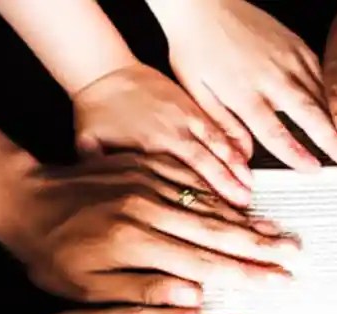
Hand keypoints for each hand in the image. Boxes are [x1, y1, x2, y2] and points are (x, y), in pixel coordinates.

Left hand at [0, 153, 296, 304]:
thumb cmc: (48, 253)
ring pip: (209, 204)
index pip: (204, 262)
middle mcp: (148, 207)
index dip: (247, 275)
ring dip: (249, 222)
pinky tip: (246, 205)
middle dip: (262, 247)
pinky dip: (221, 194)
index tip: (279, 284)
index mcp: (135, 242)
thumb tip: (194, 301)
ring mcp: (148, 181)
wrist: (19, 196)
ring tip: (283, 236)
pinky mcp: (144, 165)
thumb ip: (143, 292)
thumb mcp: (87, 288)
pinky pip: (192, 180)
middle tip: (298, 259)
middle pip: (217, 231)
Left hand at [71, 62, 252, 205]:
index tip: (210, 219)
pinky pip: (217, 127)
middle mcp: (169, 134)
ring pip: (215, 146)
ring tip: (249, 186)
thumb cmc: (95, 111)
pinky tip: (246, 157)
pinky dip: (233, 143)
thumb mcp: (87, 145)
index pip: (176, 182)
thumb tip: (99, 203)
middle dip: (225, 187)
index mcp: (145, 148)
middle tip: (242, 206)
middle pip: (202, 165)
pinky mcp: (192, 107)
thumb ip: (98, 174)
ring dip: (234, 167)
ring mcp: (184, 119)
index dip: (195, 201)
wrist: (104, 71)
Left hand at [150, 0, 336, 169]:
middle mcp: (272, 76)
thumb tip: (241, 160)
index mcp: (244, 92)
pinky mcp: (297, 47)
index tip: (314, 170)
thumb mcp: (197, 92)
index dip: (296, 153)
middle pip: (310, 114)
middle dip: (335, 142)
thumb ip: (223, 127)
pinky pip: (322, 75)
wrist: (203, 4)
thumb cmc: (196, 48)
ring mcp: (289, 59)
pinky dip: (334, 96)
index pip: (275, 131)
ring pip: (322, 95)